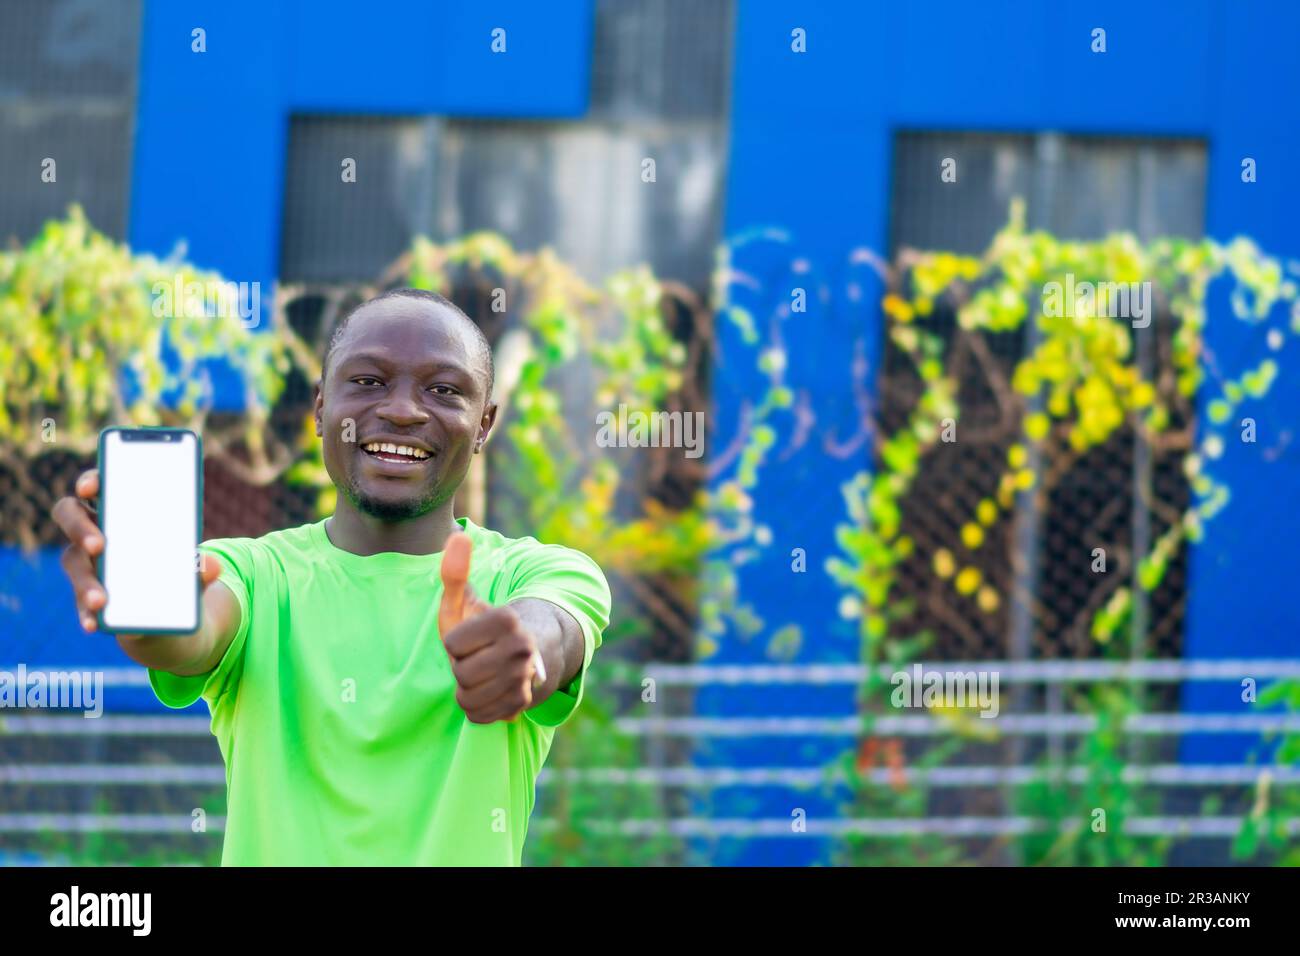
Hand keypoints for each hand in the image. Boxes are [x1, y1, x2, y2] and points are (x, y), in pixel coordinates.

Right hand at [51, 468, 221, 633]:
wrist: (173, 613)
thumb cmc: (178, 570)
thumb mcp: (194, 568)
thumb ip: (202, 566)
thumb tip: (213, 566)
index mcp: (120, 509)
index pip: (96, 485)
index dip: (91, 481)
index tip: (93, 487)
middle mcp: (96, 530)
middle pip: (71, 516)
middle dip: (81, 528)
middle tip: (99, 545)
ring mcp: (88, 562)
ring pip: (74, 563)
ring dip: (86, 582)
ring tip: (101, 600)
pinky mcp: (88, 594)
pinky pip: (81, 602)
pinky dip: (87, 613)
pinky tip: (95, 624)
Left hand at [438, 530, 545, 723]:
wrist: (526, 655)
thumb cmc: (484, 626)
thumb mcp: (466, 599)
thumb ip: (455, 571)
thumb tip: (457, 535)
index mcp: (507, 619)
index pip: (453, 644)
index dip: (455, 641)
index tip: (471, 636)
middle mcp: (523, 648)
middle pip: (462, 673)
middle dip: (461, 667)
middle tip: (476, 657)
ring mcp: (526, 678)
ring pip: (468, 698)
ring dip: (466, 689)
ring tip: (481, 674)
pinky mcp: (523, 703)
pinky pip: (478, 715)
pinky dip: (476, 707)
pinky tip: (486, 691)